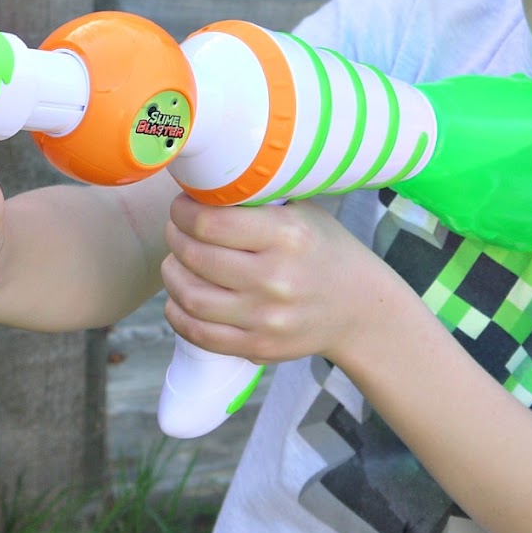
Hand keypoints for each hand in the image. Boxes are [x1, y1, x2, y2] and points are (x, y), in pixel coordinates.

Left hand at [160, 195, 405, 366]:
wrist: (359, 308)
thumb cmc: (326, 252)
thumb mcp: (304, 214)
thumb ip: (258, 202)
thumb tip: (202, 186)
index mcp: (287, 235)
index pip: (211, 222)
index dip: (183, 212)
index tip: (182, 207)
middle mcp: (275, 278)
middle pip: (195, 256)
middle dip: (175, 238)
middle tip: (177, 230)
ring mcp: (266, 317)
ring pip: (191, 297)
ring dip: (172, 275)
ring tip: (176, 262)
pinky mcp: (259, 346)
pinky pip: (200, 334)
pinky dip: (179, 314)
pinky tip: (181, 298)